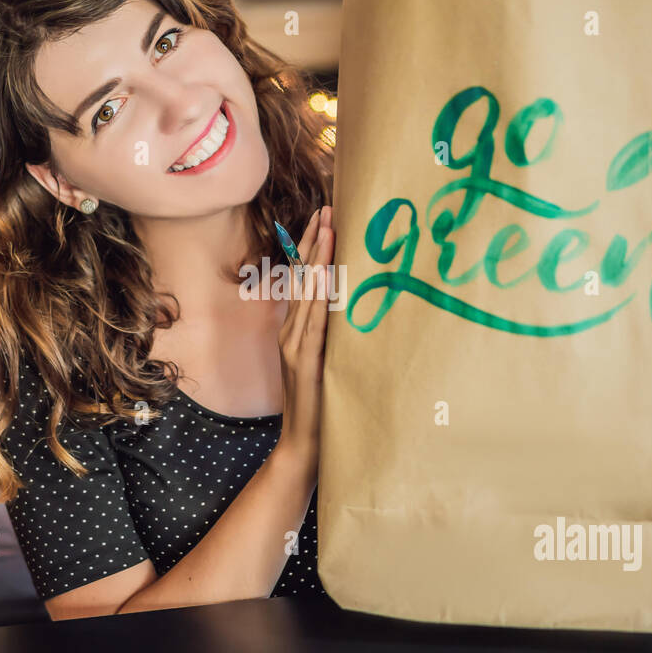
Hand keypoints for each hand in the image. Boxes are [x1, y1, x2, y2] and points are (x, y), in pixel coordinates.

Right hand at [276, 205, 334, 467]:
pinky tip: (324, 276)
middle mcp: (292, 333)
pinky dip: (317, 297)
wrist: (304, 445)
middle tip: (329, 207)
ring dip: (318, 259)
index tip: (327, 218)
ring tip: (328, 227)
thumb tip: (360, 312)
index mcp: (298, 331)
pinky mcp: (302, 361)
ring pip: (308, 294)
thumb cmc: (324, 408)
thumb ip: (338, 339)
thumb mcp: (332, 365)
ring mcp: (294, 346)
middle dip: (316, 242)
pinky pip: (311, 323)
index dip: (315, 249)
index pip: (306, 282)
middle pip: (304, 279)